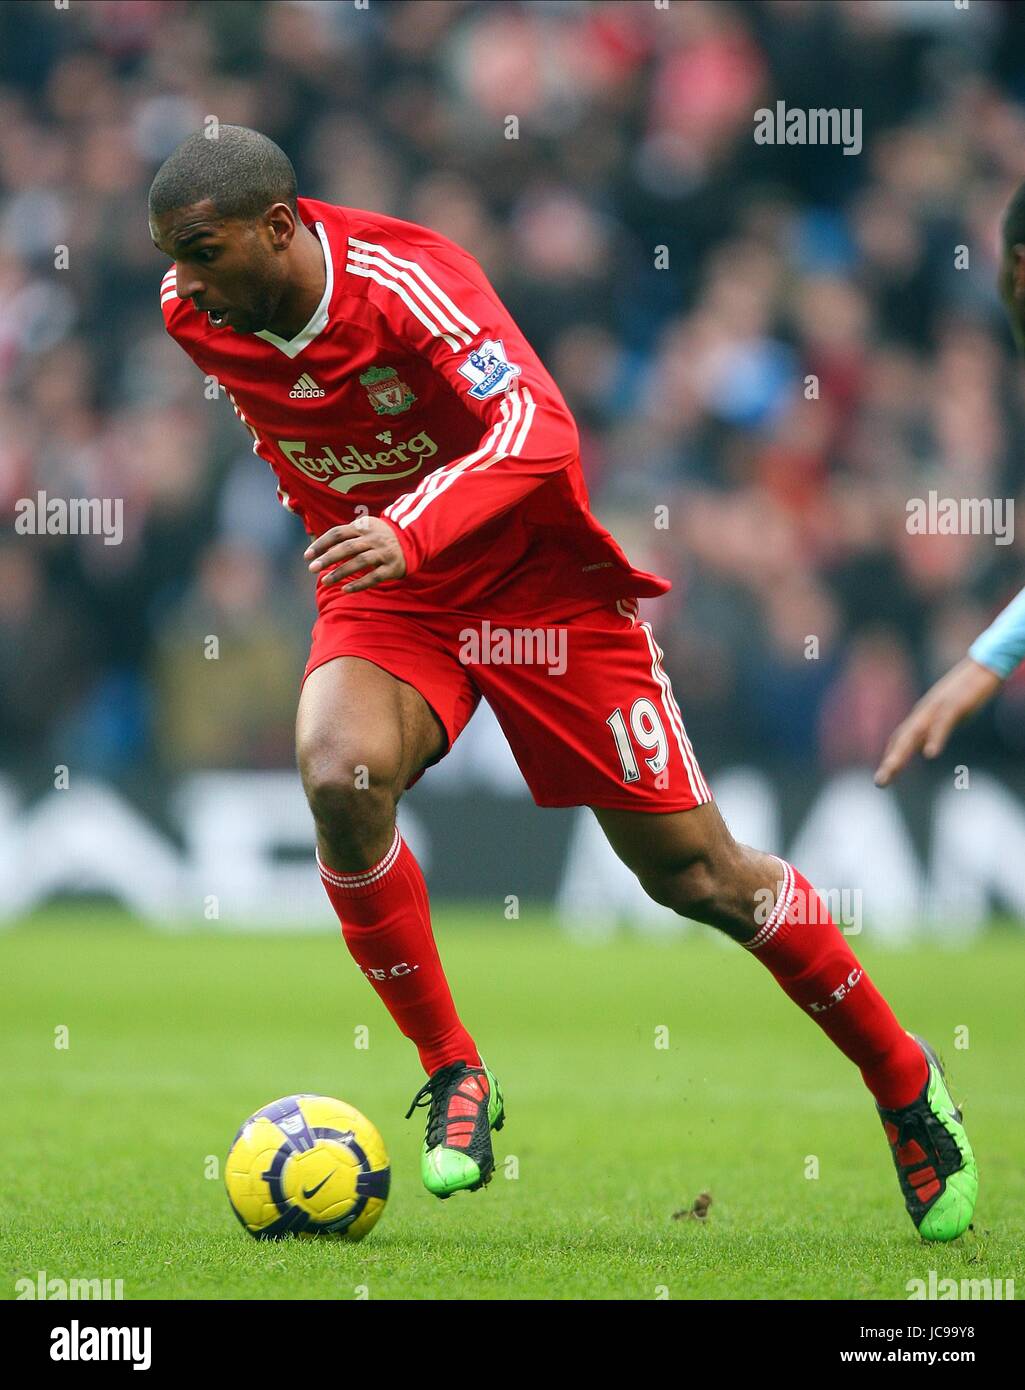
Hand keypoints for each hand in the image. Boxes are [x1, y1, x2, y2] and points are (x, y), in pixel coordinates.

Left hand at [304, 515, 406, 592]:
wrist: (412, 540)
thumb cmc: (380, 537)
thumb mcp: (365, 529)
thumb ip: (346, 536)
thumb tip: (321, 549)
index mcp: (363, 527)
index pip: (337, 533)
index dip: (321, 544)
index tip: (307, 556)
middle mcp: (373, 539)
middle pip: (347, 547)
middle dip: (327, 558)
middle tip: (312, 568)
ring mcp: (383, 553)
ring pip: (359, 562)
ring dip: (340, 572)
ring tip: (325, 581)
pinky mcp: (392, 567)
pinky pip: (374, 577)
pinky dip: (359, 584)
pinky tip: (345, 589)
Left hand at [873, 657, 1002, 786]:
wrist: (983, 666)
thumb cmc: (966, 691)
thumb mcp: (947, 714)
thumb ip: (934, 728)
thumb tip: (926, 744)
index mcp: (922, 715)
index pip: (901, 738)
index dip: (891, 755)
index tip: (885, 775)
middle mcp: (924, 712)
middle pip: (902, 738)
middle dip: (891, 761)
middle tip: (880, 783)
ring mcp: (937, 707)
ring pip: (915, 732)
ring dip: (901, 752)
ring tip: (891, 770)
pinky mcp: (955, 704)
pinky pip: (942, 723)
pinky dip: (935, 738)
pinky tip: (930, 754)